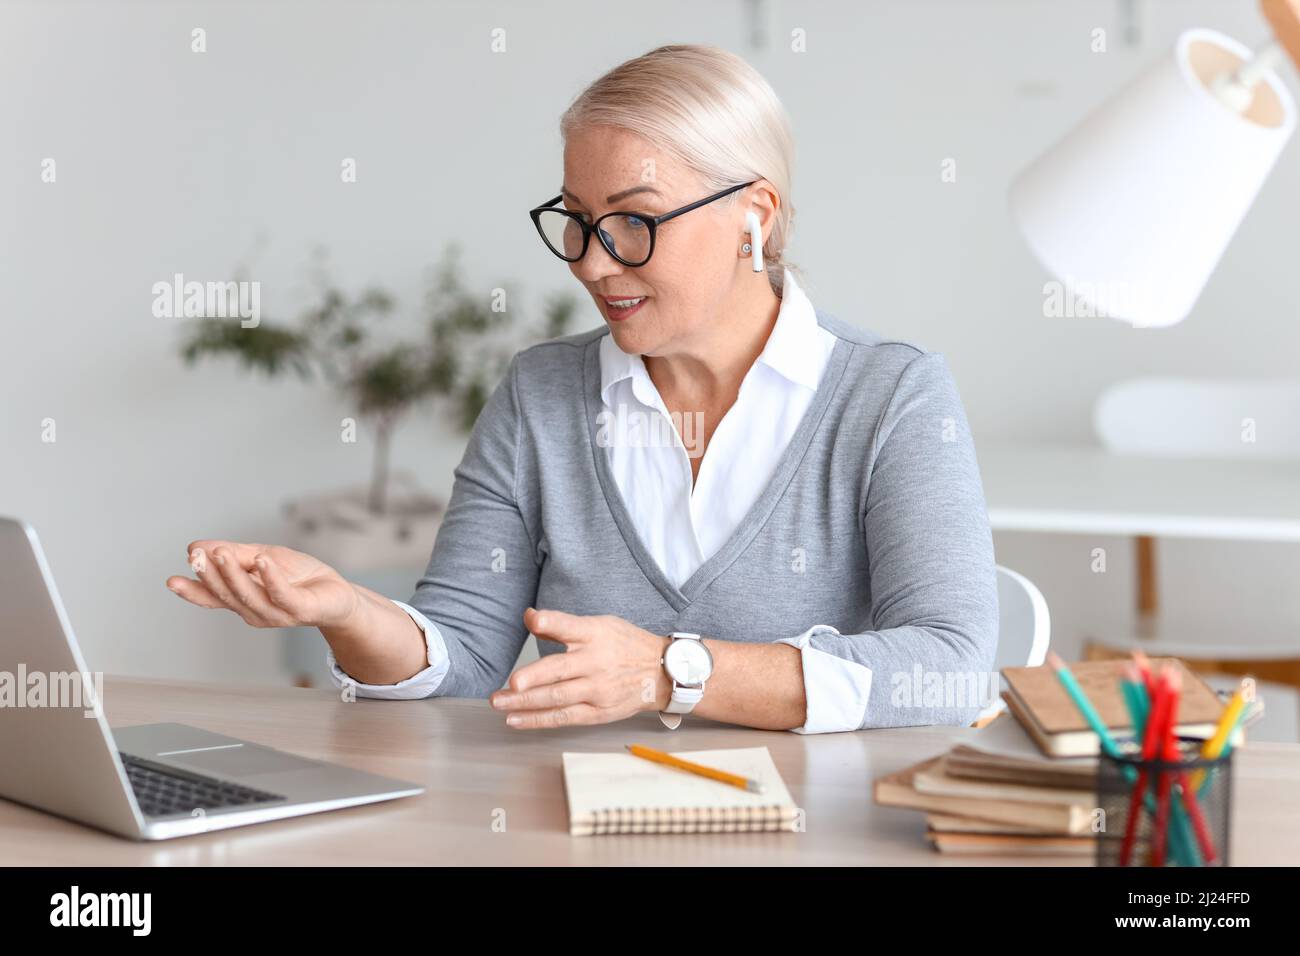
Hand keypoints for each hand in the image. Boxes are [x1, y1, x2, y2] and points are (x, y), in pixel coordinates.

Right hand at [166, 540, 359, 629]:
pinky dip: (271, 578)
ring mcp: (276, 614)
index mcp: (242, 599)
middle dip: (210, 575)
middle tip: (196, 556)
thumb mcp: (262, 557)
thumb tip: (195, 546)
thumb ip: (233, 553)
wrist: (337, 594)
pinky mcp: (299, 610)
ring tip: (222, 552)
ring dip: (234, 574)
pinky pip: (282, 595)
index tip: (171, 581)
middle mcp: (254, 611)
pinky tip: (262, 561)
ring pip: (249, 595)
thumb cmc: (300, 577)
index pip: (212, 597)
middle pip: (227, 594)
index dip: (192, 591)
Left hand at [490, 608, 670, 728]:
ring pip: (557, 698)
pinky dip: (538, 720)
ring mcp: (598, 689)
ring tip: (499, 703)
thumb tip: (528, 617)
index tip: (533, 620)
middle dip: (532, 678)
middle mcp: (596, 661)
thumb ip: (562, 624)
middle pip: (560, 670)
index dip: (551, 622)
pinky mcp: (598, 712)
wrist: (662, 673)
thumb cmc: (625, 645)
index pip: (571, 626)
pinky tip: (516, 720)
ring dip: (525, 703)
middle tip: (509, 684)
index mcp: (596, 634)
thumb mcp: (600, 625)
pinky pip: (564, 718)